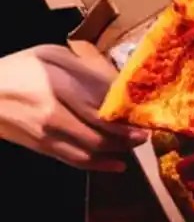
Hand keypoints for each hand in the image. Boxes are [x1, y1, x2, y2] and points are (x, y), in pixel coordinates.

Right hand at [0, 45, 146, 171]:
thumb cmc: (19, 69)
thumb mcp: (51, 56)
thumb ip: (84, 71)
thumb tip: (117, 87)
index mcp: (58, 86)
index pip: (100, 109)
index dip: (125, 119)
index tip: (145, 118)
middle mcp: (53, 114)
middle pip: (99, 134)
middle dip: (127, 138)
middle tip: (145, 135)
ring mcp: (45, 134)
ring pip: (89, 151)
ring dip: (116, 152)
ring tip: (135, 147)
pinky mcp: (40, 147)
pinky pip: (73, 160)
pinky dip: (98, 165)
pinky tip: (116, 165)